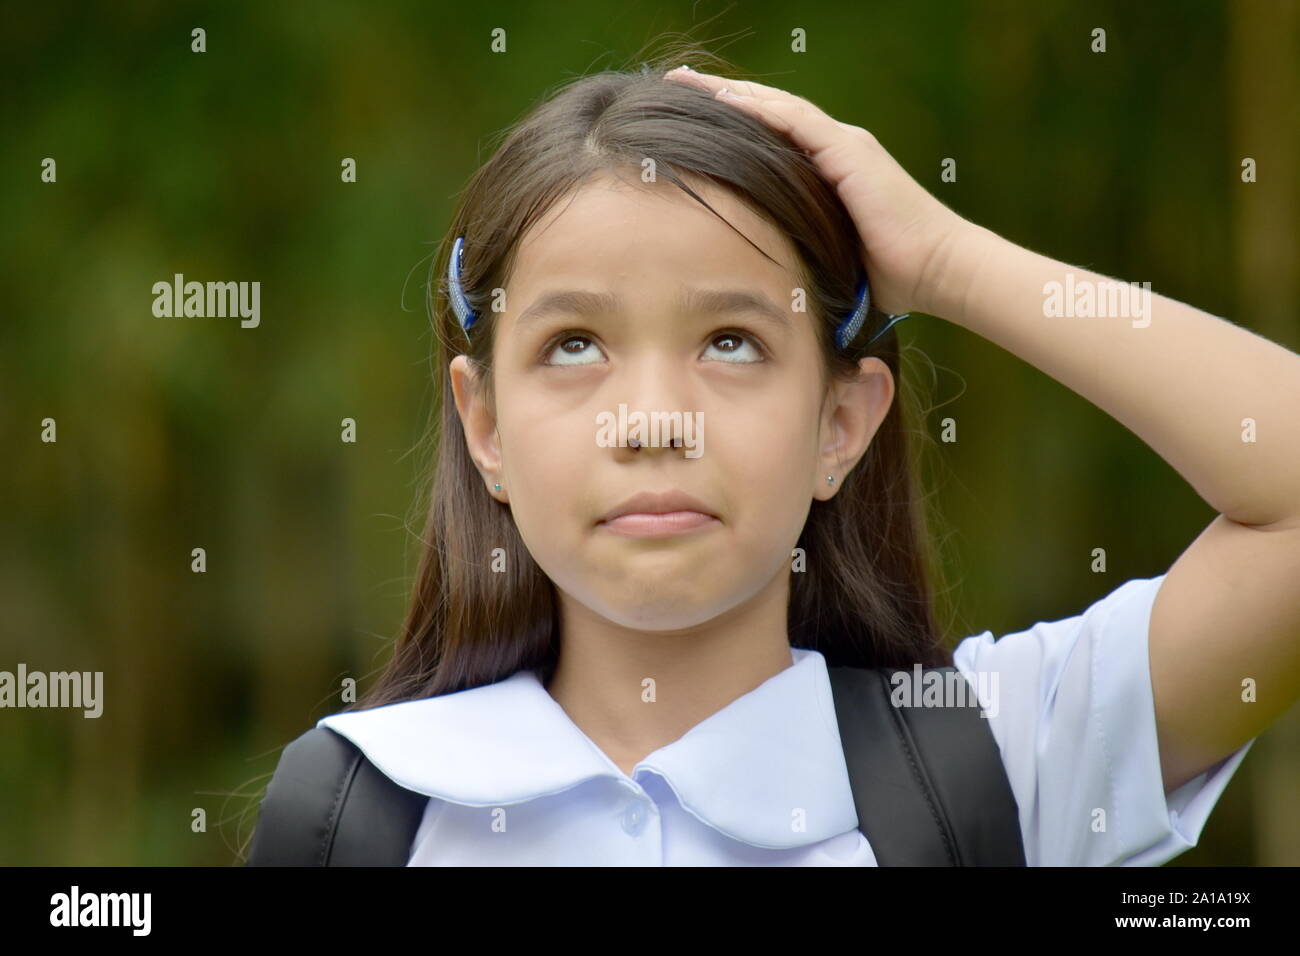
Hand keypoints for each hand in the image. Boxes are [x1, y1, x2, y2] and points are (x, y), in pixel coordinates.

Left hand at [663, 65, 971, 316]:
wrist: (936, 270)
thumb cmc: (891, 276)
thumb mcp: (831, 257)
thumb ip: (801, 251)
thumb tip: (765, 277)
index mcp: (830, 170)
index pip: (773, 136)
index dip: (732, 123)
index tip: (690, 119)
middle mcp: (836, 148)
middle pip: (769, 112)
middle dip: (722, 96)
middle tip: (677, 83)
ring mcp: (844, 145)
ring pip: (778, 107)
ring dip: (732, 93)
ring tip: (689, 83)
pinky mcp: (850, 152)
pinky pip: (797, 121)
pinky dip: (760, 108)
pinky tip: (726, 99)